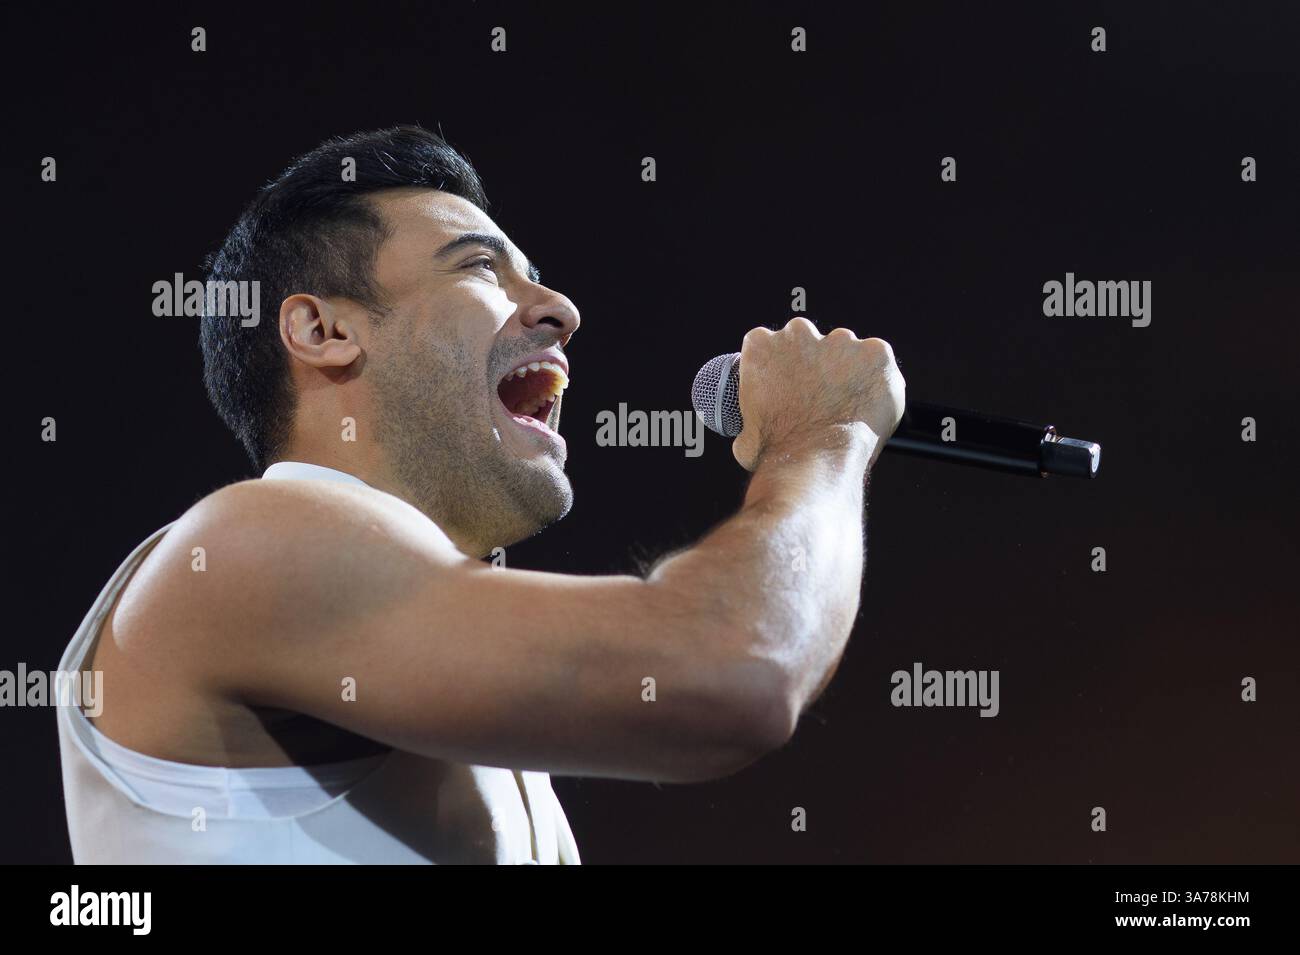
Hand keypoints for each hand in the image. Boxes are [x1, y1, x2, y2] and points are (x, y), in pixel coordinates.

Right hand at [731, 318, 905, 471]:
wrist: (815, 461)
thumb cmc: (776, 452)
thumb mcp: (745, 438)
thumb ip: (748, 424)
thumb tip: (749, 437)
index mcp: (761, 346)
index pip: (769, 342)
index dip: (781, 364)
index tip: (788, 385)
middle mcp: (799, 333)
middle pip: (808, 339)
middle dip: (813, 362)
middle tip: (818, 397)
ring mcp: (840, 340)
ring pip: (845, 349)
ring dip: (846, 370)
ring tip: (846, 406)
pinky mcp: (875, 352)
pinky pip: (878, 360)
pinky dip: (876, 379)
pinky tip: (868, 404)